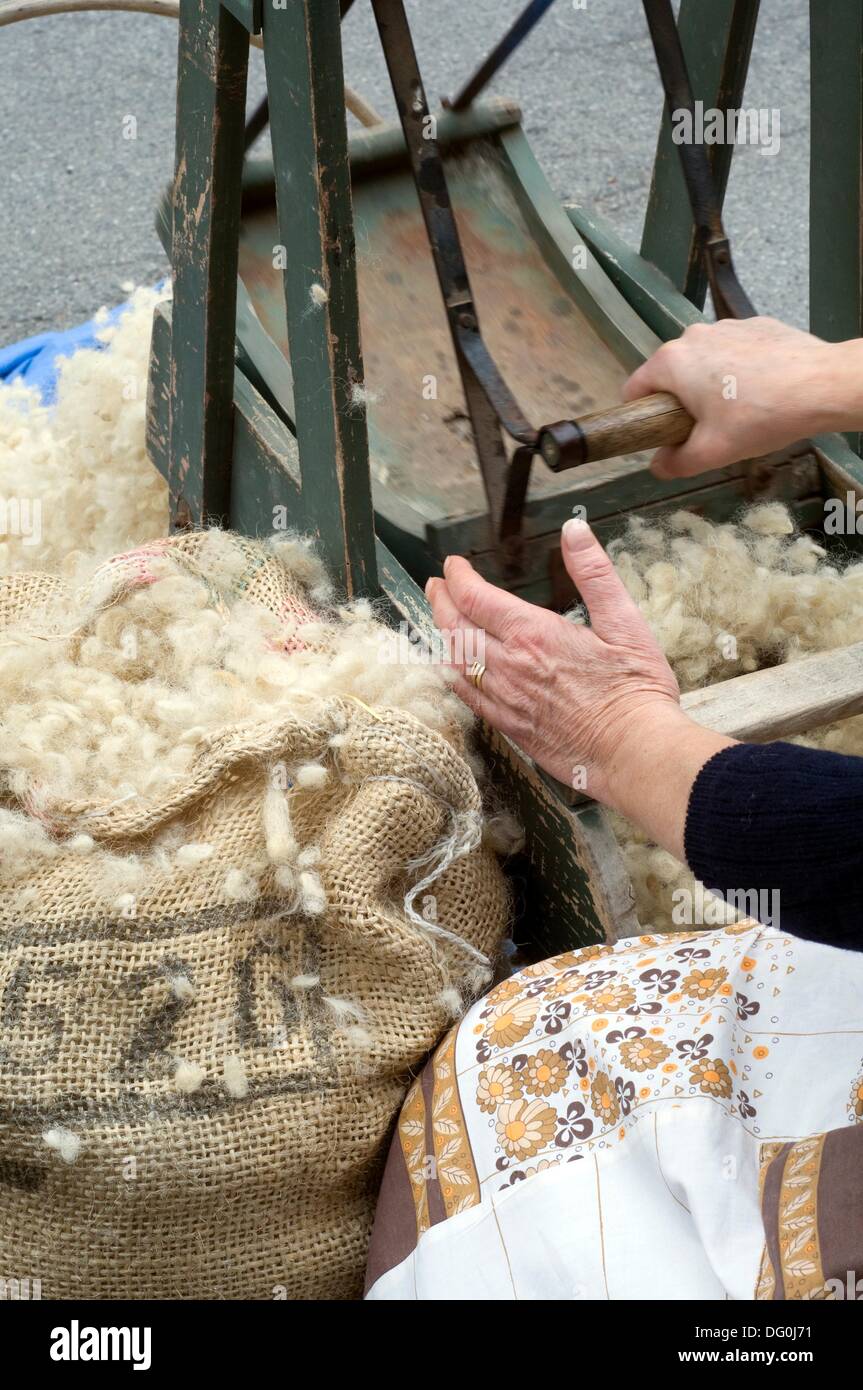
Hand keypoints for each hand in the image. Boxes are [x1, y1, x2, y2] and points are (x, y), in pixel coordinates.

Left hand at [426, 518, 681, 807]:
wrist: (633, 752)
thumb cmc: (635, 689)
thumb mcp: (624, 620)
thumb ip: (594, 572)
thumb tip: (574, 530)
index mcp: (533, 633)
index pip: (476, 596)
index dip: (458, 576)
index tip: (453, 565)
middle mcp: (509, 665)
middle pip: (455, 626)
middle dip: (440, 600)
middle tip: (435, 585)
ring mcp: (505, 698)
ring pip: (456, 660)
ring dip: (441, 634)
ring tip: (438, 618)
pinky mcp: (509, 725)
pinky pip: (466, 696)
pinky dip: (451, 674)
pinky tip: (451, 669)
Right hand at [623, 316, 860, 478]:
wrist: (821, 385)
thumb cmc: (760, 416)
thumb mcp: (711, 453)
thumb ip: (675, 463)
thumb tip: (658, 466)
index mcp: (672, 363)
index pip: (634, 389)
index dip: (642, 416)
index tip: (660, 434)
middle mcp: (693, 336)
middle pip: (670, 375)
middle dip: (681, 402)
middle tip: (707, 430)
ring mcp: (725, 326)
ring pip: (703, 362)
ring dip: (710, 386)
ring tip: (739, 411)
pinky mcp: (755, 325)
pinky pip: (733, 351)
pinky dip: (739, 371)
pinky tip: (761, 391)